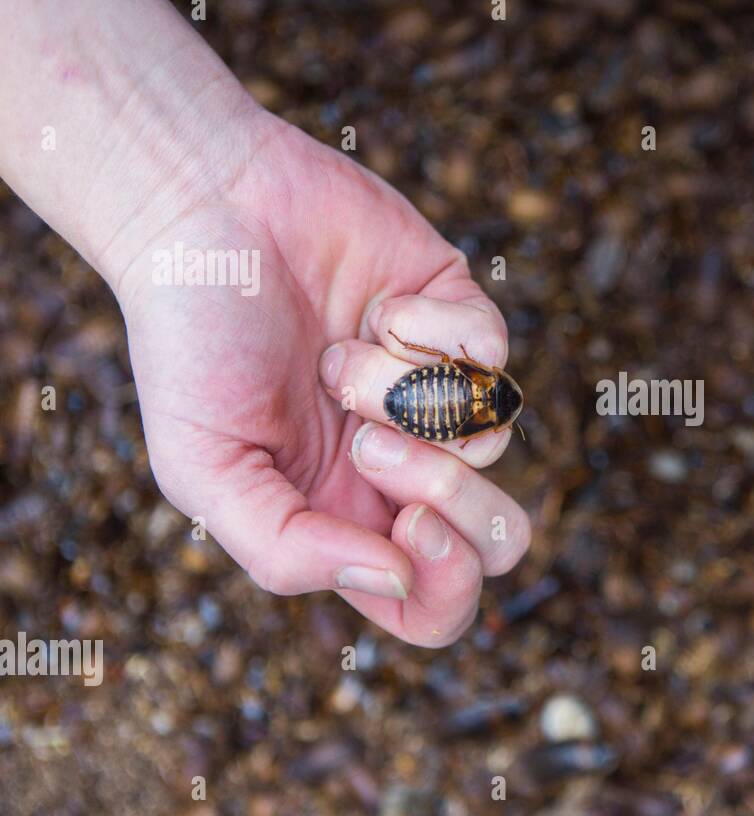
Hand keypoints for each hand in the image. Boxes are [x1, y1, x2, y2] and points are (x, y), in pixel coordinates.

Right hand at [114, 110, 530, 645]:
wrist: (201, 212)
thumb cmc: (191, 347)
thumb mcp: (206, 471)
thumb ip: (289, 551)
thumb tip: (397, 580)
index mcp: (350, 518)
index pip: (438, 603)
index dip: (447, 588)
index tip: (412, 529)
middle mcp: (407, 464)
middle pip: (499, 535)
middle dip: (452, 496)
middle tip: (372, 445)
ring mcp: (440, 392)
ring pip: (495, 436)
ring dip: (409, 397)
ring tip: (339, 360)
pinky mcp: (462, 319)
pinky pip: (492, 353)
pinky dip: (429, 331)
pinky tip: (375, 309)